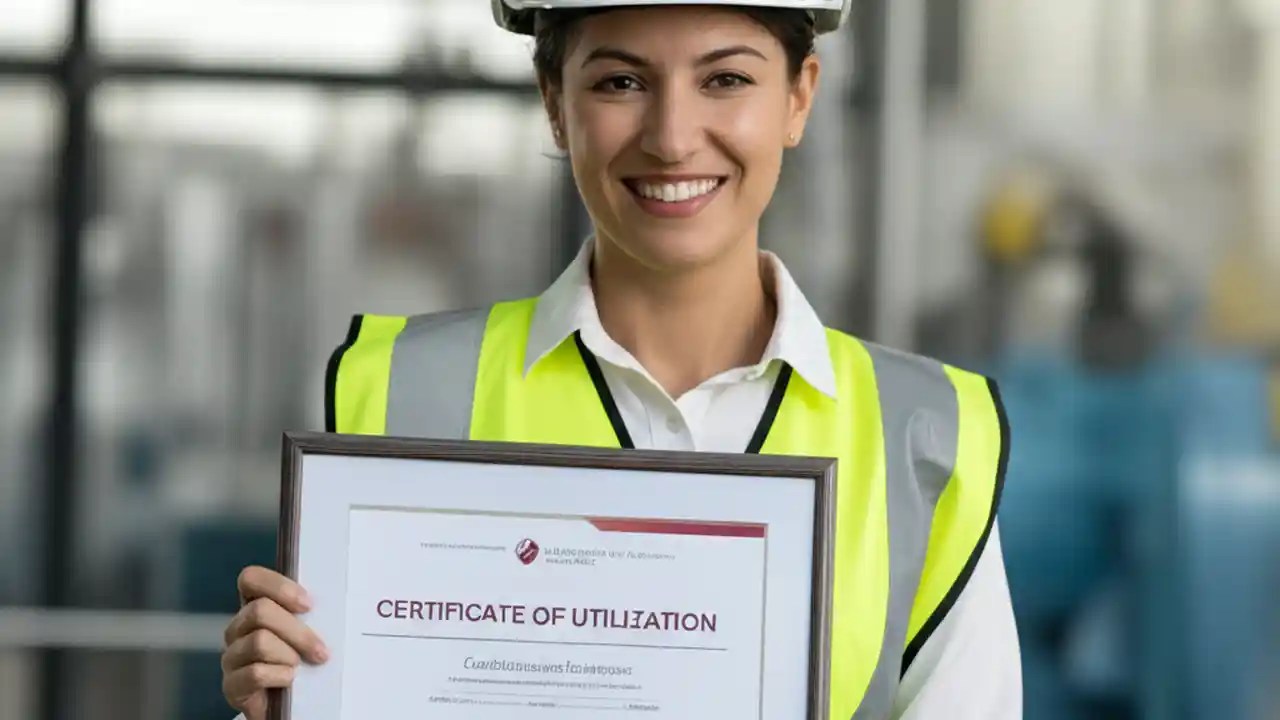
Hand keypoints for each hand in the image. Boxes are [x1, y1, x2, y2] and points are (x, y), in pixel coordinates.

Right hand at [221, 566, 328, 719]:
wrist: (296, 705)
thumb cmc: (305, 664)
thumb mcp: (309, 633)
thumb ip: (312, 616)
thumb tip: (337, 603)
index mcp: (255, 608)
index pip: (251, 580)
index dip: (278, 586)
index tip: (308, 605)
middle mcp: (238, 629)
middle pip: (260, 611)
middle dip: (298, 632)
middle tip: (321, 651)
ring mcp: (232, 657)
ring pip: (259, 641)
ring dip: (289, 655)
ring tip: (300, 667)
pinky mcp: (232, 686)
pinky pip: (255, 673)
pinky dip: (280, 676)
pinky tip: (289, 681)